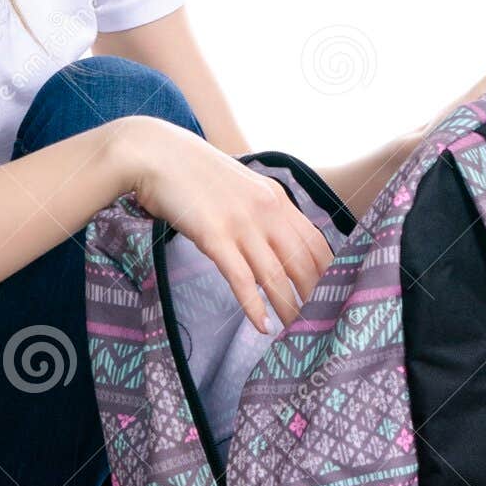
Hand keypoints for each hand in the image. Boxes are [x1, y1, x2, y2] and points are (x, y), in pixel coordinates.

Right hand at [112, 117, 335, 332]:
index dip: (327, 274)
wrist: (155, 153)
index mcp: (276, 198)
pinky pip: (241, 278)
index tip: (330, 297)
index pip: (316, 242)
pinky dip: (254, 306)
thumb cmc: (193, 172)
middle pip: (302, 262)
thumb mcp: (240, 187)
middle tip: (320, 323)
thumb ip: (262, 211)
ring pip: (275, 275)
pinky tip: (263, 325)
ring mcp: (241, 223)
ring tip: (298, 332)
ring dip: (289, 308)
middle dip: (315, 297)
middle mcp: (266, 210)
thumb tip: (275, 244)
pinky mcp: (214, 236)